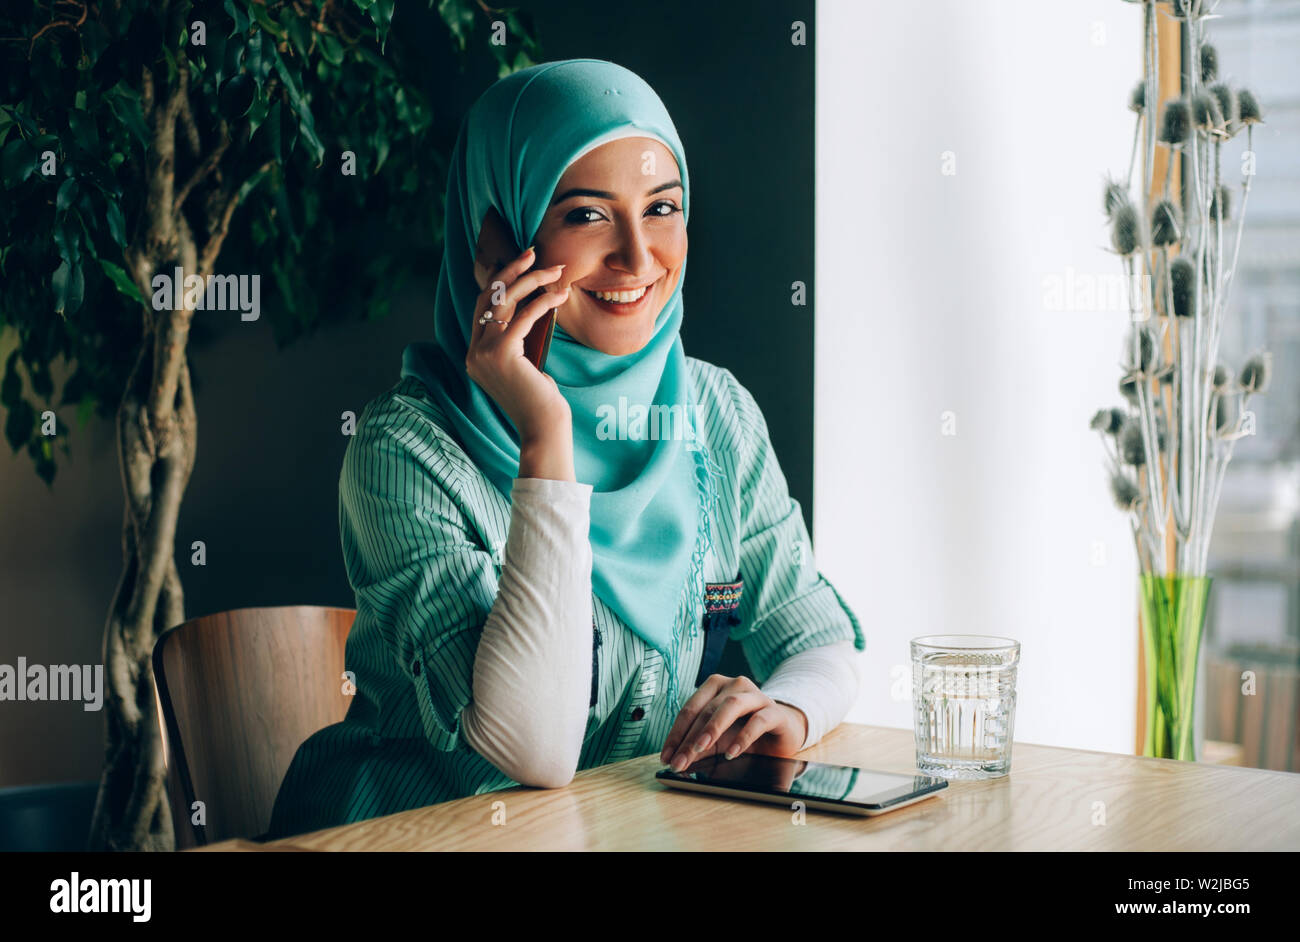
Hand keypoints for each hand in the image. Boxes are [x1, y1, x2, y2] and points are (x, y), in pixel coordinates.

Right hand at [466, 240, 571, 446]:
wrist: (543, 428)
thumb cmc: (540, 400)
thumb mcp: (525, 364)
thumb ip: (519, 341)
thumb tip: (532, 309)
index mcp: (475, 355)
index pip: (483, 307)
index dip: (501, 282)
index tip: (523, 264)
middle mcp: (473, 352)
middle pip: (489, 298)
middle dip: (512, 271)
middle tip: (534, 252)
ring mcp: (483, 354)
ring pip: (504, 302)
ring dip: (531, 281)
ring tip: (554, 270)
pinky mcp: (501, 355)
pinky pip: (523, 317)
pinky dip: (542, 302)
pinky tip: (560, 294)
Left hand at [658, 674, 808, 772]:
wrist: (782, 733)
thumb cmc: (744, 732)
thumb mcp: (718, 741)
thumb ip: (699, 747)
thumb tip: (678, 762)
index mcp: (715, 687)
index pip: (689, 709)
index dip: (676, 733)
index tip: (666, 757)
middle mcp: (735, 685)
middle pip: (706, 710)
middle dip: (689, 738)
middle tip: (679, 762)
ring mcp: (756, 696)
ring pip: (730, 706)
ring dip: (712, 728)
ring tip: (700, 748)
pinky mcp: (775, 712)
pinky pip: (758, 720)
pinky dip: (743, 736)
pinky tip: (733, 753)